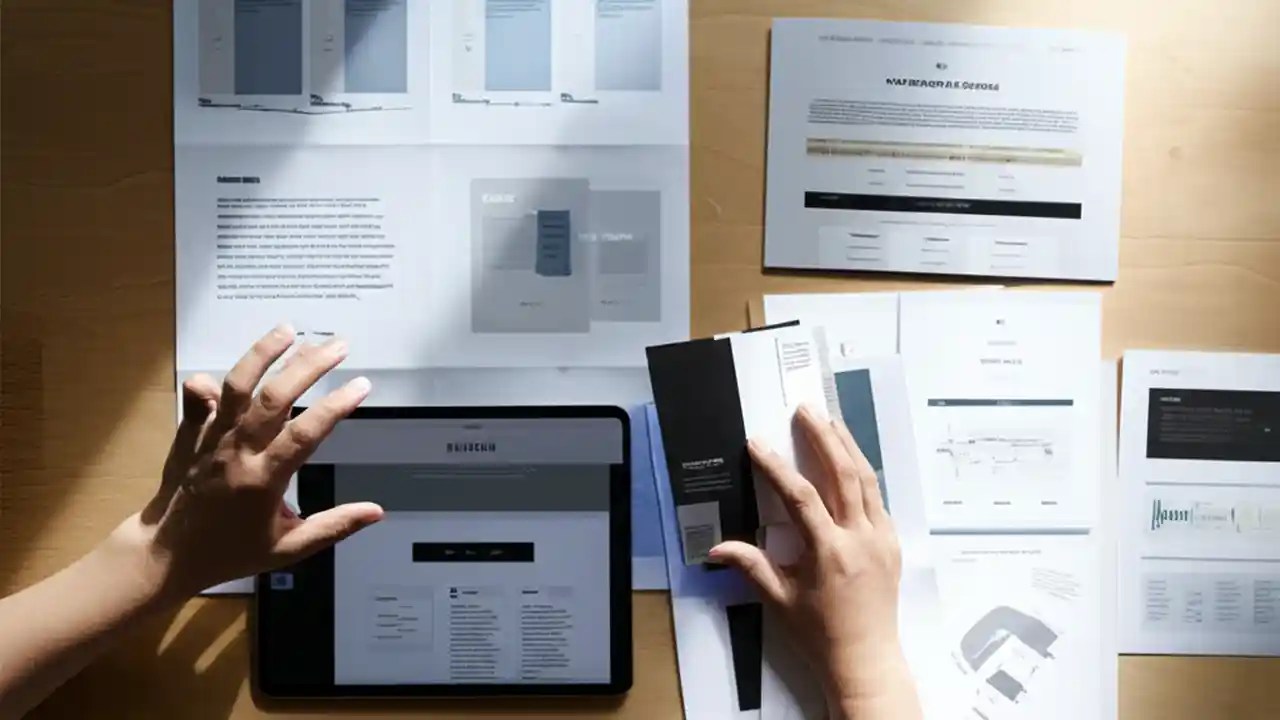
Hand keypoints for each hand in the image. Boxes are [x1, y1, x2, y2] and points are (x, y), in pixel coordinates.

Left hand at [124, 325, 383, 597]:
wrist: (167, 553)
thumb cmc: (231, 552)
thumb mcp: (288, 549)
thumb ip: (333, 526)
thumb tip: (375, 512)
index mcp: (263, 480)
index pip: (305, 434)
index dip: (335, 406)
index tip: (361, 385)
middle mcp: (236, 452)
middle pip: (274, 397)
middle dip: (308, 365)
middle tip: (338, 345)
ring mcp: (210, 438)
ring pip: (237, 386)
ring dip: (263, 354)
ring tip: (288, 330)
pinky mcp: (190, 432)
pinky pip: (199, 397)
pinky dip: (214, 380)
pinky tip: (242, 366)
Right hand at [708, 404, 919, 718]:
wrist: (865, 659)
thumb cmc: (820, 633)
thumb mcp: (780, 600)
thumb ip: (751, 566)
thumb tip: (717, 547)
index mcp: (829, 552)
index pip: (801, 497)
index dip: (777, 467)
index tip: (758, 445)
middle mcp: (860, 539)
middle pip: (843, 474)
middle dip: (823, 438)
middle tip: (806, 411)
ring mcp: (881, 539)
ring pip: (867, 479)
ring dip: (848, 446)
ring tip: (832, 421)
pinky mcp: (892, 544)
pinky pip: (878, 499)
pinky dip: (863, 474)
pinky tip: (851, 461)